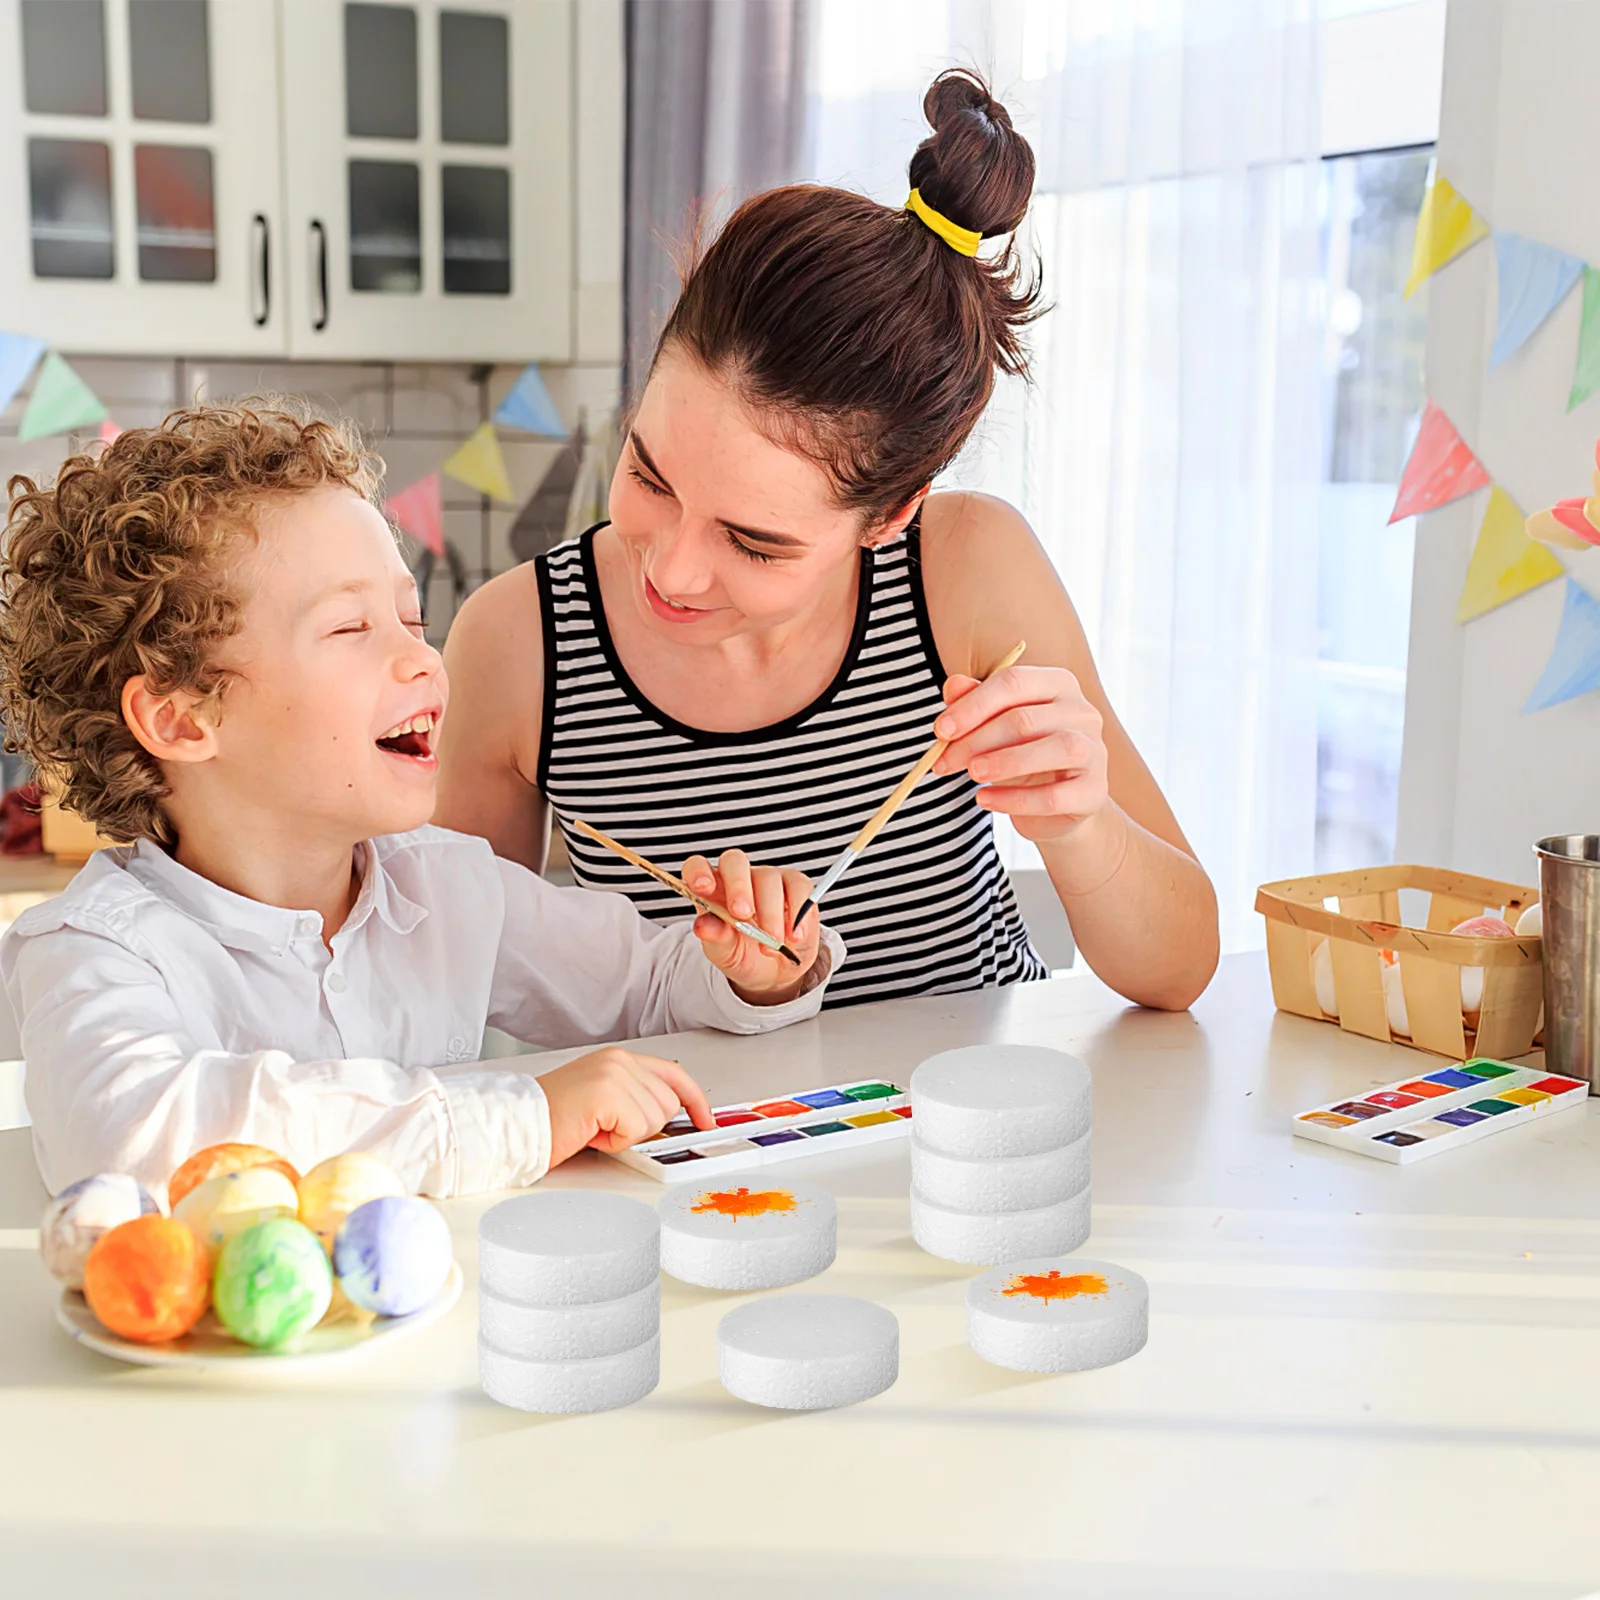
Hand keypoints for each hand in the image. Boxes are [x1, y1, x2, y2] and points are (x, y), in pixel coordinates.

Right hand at [542, 1047, 713, 1164]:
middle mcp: (618, 1060)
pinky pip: (636, 1129)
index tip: (705, 1120)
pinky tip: (591, 1133)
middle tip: (607, 1127)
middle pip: (668, 1103)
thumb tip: (668, 1114)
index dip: (695, 1099)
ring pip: (655, 1118)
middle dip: (643, 1126)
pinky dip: (615, 1142)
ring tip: (595, 1129)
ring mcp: (614, 1074)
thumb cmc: (552, 1118)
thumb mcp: (601, 1098)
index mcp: (618, 1058)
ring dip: (626, 1135)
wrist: (518, 1124)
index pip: (673, 1073)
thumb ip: (634, 1096)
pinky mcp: (607, 1094)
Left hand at [681, 849, 823, 1004]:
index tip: (702, 887)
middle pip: (735, 862)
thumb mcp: (724, 953)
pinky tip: (794, 937)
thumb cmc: (743, 954)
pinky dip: (797, 914)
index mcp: (712, 890)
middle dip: (738, 887)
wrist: (775, 970)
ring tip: (771, 943)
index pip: (698, 866)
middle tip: (742, 915)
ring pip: (768, 879)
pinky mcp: (796, 885)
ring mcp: (768, 878)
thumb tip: (702, 926)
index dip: (698, 871)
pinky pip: (798, 888)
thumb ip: (714, 937)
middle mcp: (739, 878)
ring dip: (770, 914)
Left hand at [931, 664, 1109, 843]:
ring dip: (1003, 763)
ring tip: (971, 776)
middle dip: (976, 741)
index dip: (973, 705)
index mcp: (1057, 684)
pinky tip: (987, 800)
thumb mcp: (995, 726)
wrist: (1059, 805)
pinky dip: (1015, 800)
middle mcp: (1082, 712)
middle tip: (944, 762)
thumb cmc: (1023, 755)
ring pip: (1052, 749)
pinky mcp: (1095, 791)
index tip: (941, 731)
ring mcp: (1094, 751)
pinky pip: (1054, 796)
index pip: (1013, 681)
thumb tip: (953, 685)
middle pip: (1025, 719)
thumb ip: (976, 703)